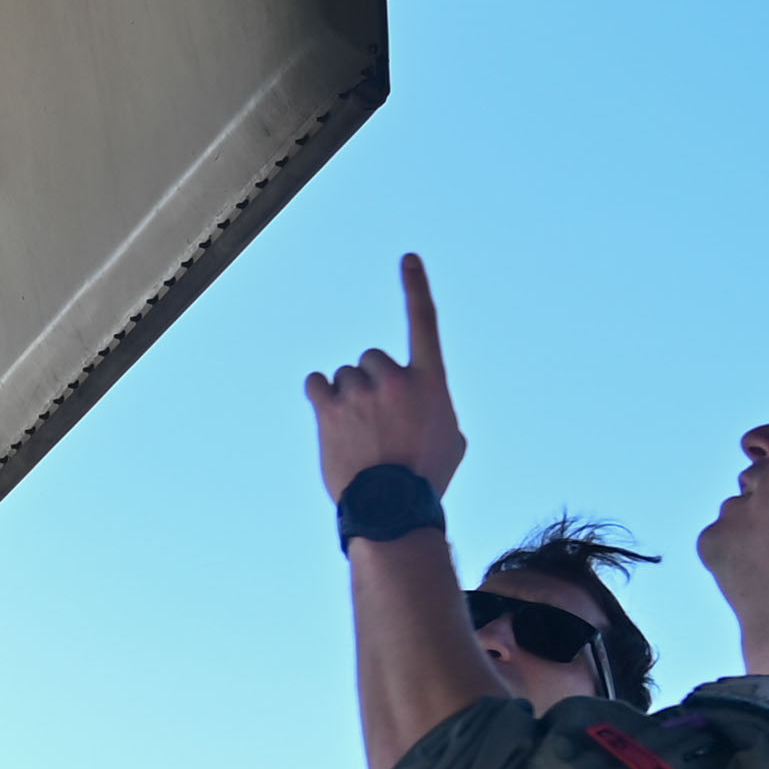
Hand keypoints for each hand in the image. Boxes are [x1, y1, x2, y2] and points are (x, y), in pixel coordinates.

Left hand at [305, 252, 465, 502]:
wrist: (392, 508)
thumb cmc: (426, 478)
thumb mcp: (452, 439)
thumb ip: (436, 407)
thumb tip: (422, 405)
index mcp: (430, 382)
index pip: (424, 322)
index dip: (415, 287)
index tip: (408, 259)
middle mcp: (395, 379)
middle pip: (370, 358)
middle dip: (370, 382)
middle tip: (375, 420)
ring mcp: (361, 391)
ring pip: (343, 375)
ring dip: (346, 396)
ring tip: (356, 432)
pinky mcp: (330, 408)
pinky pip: (317, 383)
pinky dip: (320, 395)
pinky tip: (330, 417)